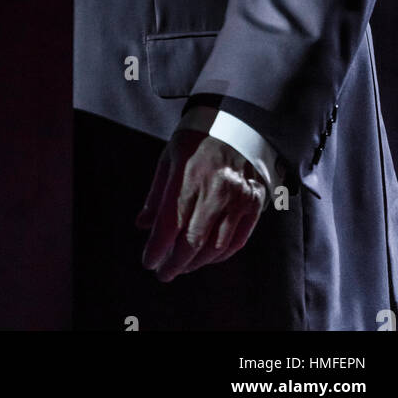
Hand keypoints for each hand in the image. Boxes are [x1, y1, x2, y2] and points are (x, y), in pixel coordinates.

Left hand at [135, 129, 265, 281]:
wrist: (238, 124)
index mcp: (189, 175)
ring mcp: (238, 199)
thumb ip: (157, 194)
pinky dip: (220, 256)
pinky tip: (206, 258)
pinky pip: (237, 241)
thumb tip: (142, 224)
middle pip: (192, 240)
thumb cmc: (198, 141)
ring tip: (182, 267)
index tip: (148, 262)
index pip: (170, 222)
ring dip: (196, 263)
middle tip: (163, 273)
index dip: (158, 248)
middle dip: (175, 263)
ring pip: (216, 247)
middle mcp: (216, 190)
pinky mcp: (254, 205)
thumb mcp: (170, 157)